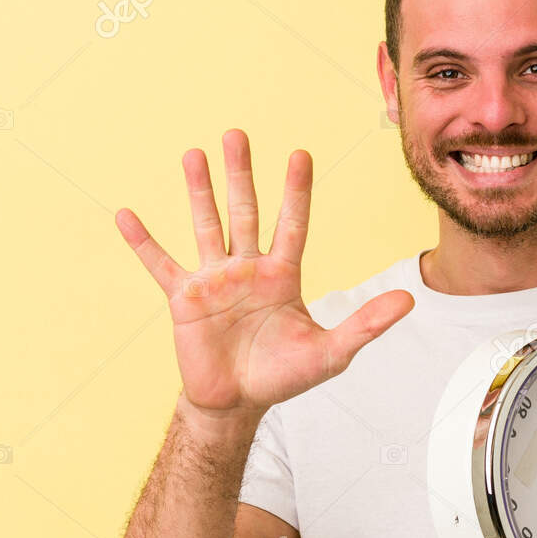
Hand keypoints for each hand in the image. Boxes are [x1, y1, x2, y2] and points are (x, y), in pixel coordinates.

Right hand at [116, 129, 414, 414]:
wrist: (238, 403)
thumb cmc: (285, 376)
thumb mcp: (332, 352)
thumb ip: (366, 323)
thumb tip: (410, 299)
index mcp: (283, 274)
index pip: (293, 223)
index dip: (296, 191)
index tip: (300, 154)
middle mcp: (248, 268)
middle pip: (245, 212)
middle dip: (241, 174)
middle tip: (237, 134)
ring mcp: (214, 280)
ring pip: (206, 225)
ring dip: (198, 191)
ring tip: (193, 153)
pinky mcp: (184, 299)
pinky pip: (161, 265)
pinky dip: (143, 242)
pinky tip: (125, 215)